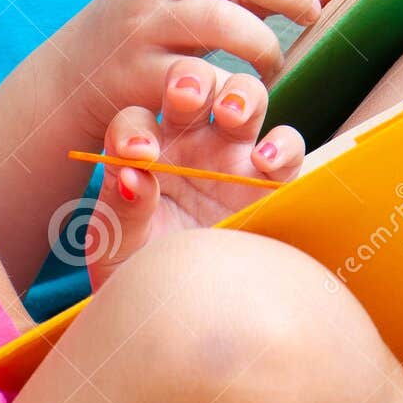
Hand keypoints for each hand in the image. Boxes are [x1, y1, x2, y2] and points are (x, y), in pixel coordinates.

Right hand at [55, 0, 351, 143]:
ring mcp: (146, 26)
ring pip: (220, 20)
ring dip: (264, 45)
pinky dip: (231, 89)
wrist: (69, 77)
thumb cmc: (146, 33)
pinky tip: (242, 99)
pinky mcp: (136, 73)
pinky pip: (198, 80)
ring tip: (275, 65)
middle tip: (317, 18)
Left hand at [86, 55, 304, 291]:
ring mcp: (231, 158)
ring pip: (243, 99)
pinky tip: (263, 162)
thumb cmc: (139, 275)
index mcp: (143, 151)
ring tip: (230, 114)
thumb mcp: (116, 246)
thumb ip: (122, 208)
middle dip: (190, 80)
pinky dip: (282, 145)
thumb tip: (134, 174)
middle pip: (192, 86)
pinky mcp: (270, 184)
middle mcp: (187, 144)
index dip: (132, 129)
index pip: (133, 120)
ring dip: (238, 94)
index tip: (133, 155)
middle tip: (184, 97)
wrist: (183, 321)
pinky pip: (286, 150)